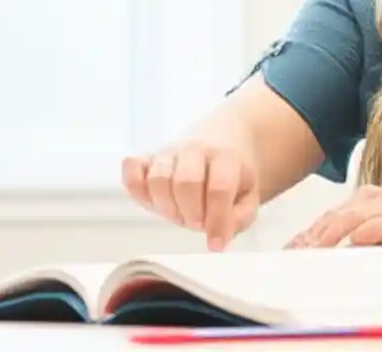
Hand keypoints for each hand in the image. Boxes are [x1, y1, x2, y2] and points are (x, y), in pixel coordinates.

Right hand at [122, 139, 259, 251]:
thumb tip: (220, 237)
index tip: (216, 244)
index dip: (217, 220)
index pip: (219, 188)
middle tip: (197, 223)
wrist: (222, 138)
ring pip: (157, 178)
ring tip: (179, 213)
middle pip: (185, 182)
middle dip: (191, 213)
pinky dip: (135, 186)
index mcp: (226, 156)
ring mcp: (168, 151)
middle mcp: (195, 149)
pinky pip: (132, 167)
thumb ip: (240, 217)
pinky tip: (151, 200)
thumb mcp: (249, 195)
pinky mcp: (148, 156)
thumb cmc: (233, 173)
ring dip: (166, 207)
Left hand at [285, 185, 381, 247]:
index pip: (326, 218)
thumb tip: (326, 256)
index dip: (305, 236)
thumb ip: (356, 240)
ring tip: (309, 255)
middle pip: (331, 218)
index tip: (287, 253)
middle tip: (291, 258)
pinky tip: (347, 247)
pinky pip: (376, 227)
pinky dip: (359, 237)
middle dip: (309, 240)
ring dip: (326, 239)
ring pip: (347, 220)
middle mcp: (373, 198)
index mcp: (365, 199)